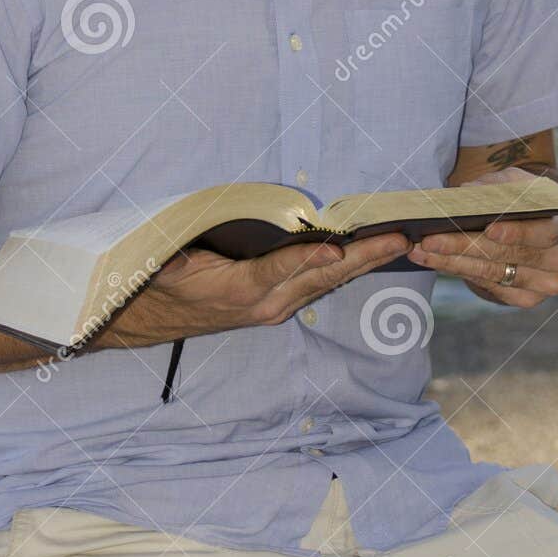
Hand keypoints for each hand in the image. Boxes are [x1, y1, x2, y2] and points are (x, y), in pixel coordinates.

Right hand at [92, 231, 410, 348]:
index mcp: (240, 290)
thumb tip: (173, 257)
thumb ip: (172, 262)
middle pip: (321, 276)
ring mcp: (277, 307)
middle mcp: (267, 303)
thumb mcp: (166, 268)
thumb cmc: (166, 284)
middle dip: (362, 257)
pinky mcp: (279, 304)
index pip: (280, 271)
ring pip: (327, 281)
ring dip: (365, 262)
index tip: (337, 250)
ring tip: (398, 242)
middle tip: (398, 239)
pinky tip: (371, 256)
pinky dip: (348, 269)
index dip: (308, 259)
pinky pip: (319, 284)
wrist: (159, 317)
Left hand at [406, 167, 557, 307]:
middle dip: (464, 246)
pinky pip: (489, 286)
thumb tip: (464, 195)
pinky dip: (459, 271)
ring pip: (492, 273)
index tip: (489, 229)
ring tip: (421, 250)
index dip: (517, 232)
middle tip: (430, 239)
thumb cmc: (522, 193)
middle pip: (508, 256)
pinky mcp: (527, 298)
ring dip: (452, 262)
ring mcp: (546, 284)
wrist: (536, 216)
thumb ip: (494, 186)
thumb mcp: (514, 180)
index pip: (544, 232)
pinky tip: (436, 261)